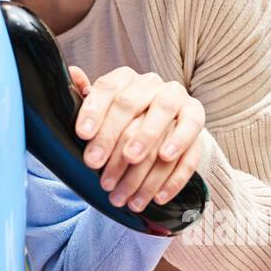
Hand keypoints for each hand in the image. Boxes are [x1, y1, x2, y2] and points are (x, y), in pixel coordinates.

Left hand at [69, 66, 204, 211]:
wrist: (168, 124)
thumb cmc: (126, 120)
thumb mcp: (104, 110)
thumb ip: (88, 97)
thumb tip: (72, 73)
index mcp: (127, 78)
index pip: (108, 88)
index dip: (93, 111)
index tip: (81, 135)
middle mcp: (155, 85)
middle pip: (133, 105)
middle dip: (112, 137)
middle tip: (95, 165)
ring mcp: (181, 102)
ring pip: (164, 126)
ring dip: (145, 160)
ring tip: (128, 190)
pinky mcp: (198, 123)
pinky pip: (191, 150)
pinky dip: (175, 177)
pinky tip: (158, 197)